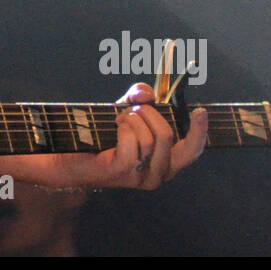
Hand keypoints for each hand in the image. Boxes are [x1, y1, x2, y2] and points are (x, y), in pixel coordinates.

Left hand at [66, 82, 206, 189]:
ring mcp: (141, 176)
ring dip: (131, 119)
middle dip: (151, 114)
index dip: (199, 132)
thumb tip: (147, 93)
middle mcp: (157, 173)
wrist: (70, 156)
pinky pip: (132, 141)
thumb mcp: (126, 112)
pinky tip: (113, 129)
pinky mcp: (123, 172)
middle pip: (168, 137)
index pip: (192, 151)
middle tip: (133, 109)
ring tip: (118, 121)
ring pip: (150, 137)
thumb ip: (139, 99)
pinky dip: (122, 128)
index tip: (200, 111)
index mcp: (165, 161)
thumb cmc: (103, 137)